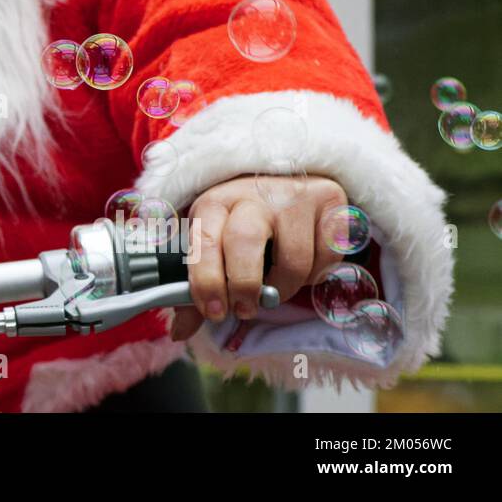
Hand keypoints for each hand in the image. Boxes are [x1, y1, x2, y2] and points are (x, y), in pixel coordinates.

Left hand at [169, 174, 347, 341]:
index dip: (206, 281)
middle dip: (244, 286)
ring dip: (284, 288)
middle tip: (244, 309)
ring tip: (274, 288)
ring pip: (294, 259)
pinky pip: (328, 256)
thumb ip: (198, 287)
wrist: (287, 179)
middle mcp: (252, 193)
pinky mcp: (330, 200)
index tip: (213, 311)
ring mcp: (293, 195)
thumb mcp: (213, 243)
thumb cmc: (242, 220)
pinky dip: (316, 274)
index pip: (204, 240)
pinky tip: (304, 266)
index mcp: (214, 202)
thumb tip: (179, 332)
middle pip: (244, 242)